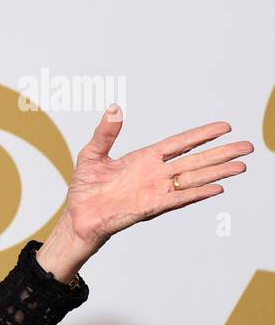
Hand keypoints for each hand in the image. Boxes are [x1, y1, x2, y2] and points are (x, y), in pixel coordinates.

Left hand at [63, 104, 253, 250]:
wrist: (78, 215)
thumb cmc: (85, 187)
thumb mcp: (92, 154)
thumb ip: (105, 133)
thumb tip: (113, 108)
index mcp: (145, 158)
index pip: (180, 143)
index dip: (201, 135)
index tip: (225, 127)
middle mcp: (155, 174)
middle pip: (195, 160)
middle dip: (221, 153)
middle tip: (247, 146)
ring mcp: (155, 190)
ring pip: (193, 179)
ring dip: (217, 173)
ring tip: (241, 166)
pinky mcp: (150, 207)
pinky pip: (178, 199)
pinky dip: (196, 194)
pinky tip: (217, 188)